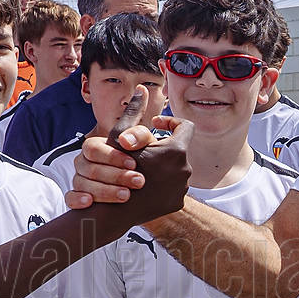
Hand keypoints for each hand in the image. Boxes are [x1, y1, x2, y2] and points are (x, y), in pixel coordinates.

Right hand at [67, 91, 189, 212]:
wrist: (113, 208)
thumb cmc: (114, 169)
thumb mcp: (120, 136)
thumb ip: (134, 112)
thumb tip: (142, 88)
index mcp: (176, 150)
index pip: (185, 127)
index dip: (170, 122)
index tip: (156, 125)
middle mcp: (185, 169)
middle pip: (178, 150)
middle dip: (162, 148)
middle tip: (145, 150)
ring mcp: (183, 188)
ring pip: (176, 169)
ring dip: (161, 166)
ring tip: (143, 167)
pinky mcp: (177, 203)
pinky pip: (173, 187)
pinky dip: (161, 183)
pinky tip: (146, 184)